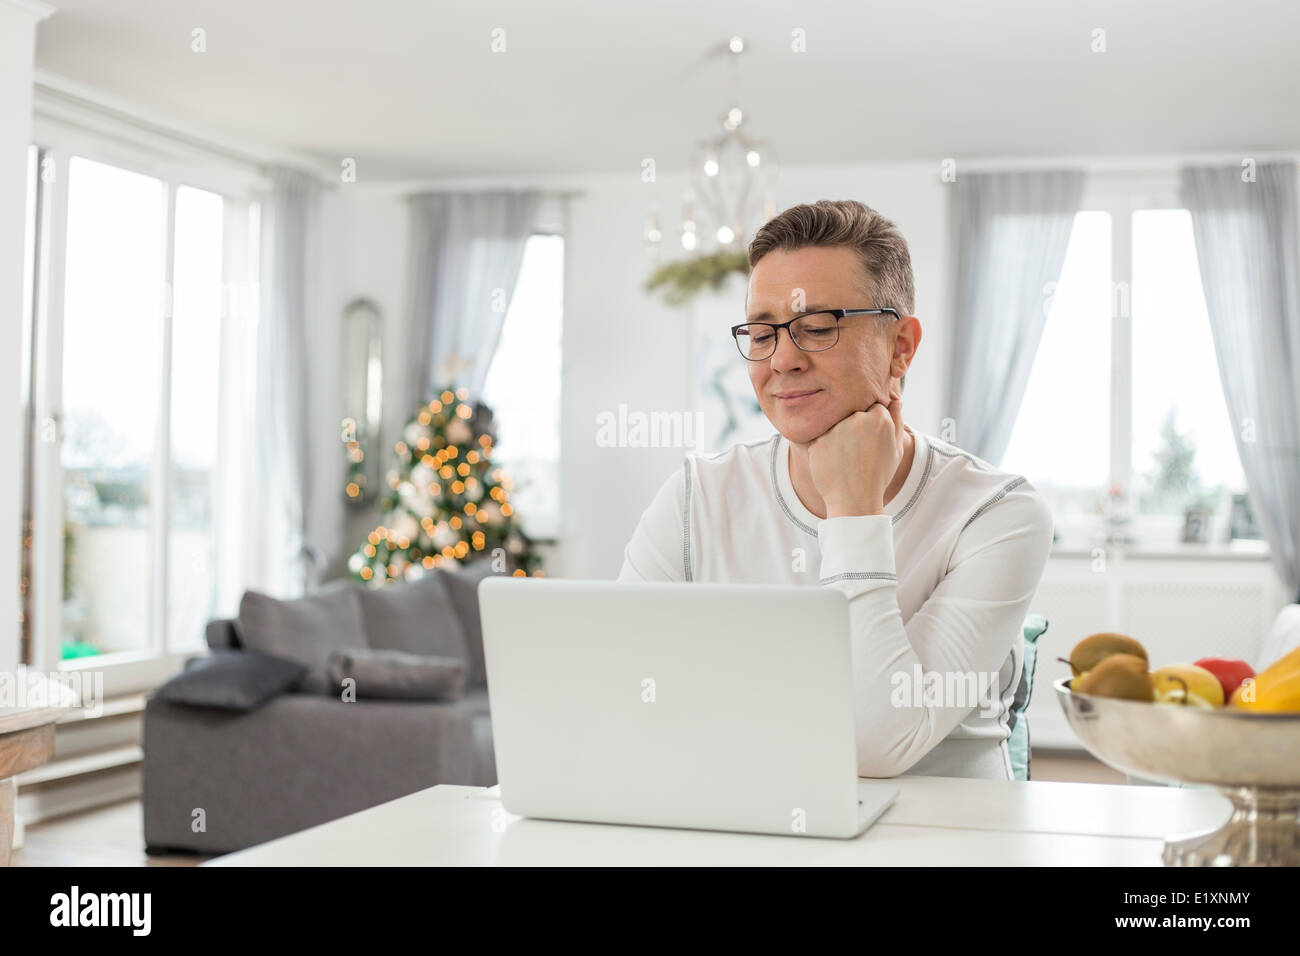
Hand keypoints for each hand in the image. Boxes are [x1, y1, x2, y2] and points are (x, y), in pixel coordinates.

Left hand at [808, 388, 905, 516]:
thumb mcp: (895, 449)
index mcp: (879, 417)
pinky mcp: (818, 440)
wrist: (854, 501)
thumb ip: (897, 420)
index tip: (871, 440)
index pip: (873, 407)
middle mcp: (856, 418)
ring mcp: (835, 428)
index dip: (872, 424)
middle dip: (854, 428)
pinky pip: (821, 437)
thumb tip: (895, 399)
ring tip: (846, 460)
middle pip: (853, 413)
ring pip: (835, 424)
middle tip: (858, 452)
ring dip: (839, 436)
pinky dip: (825, 449)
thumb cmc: (878, 476)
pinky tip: (834, 464)